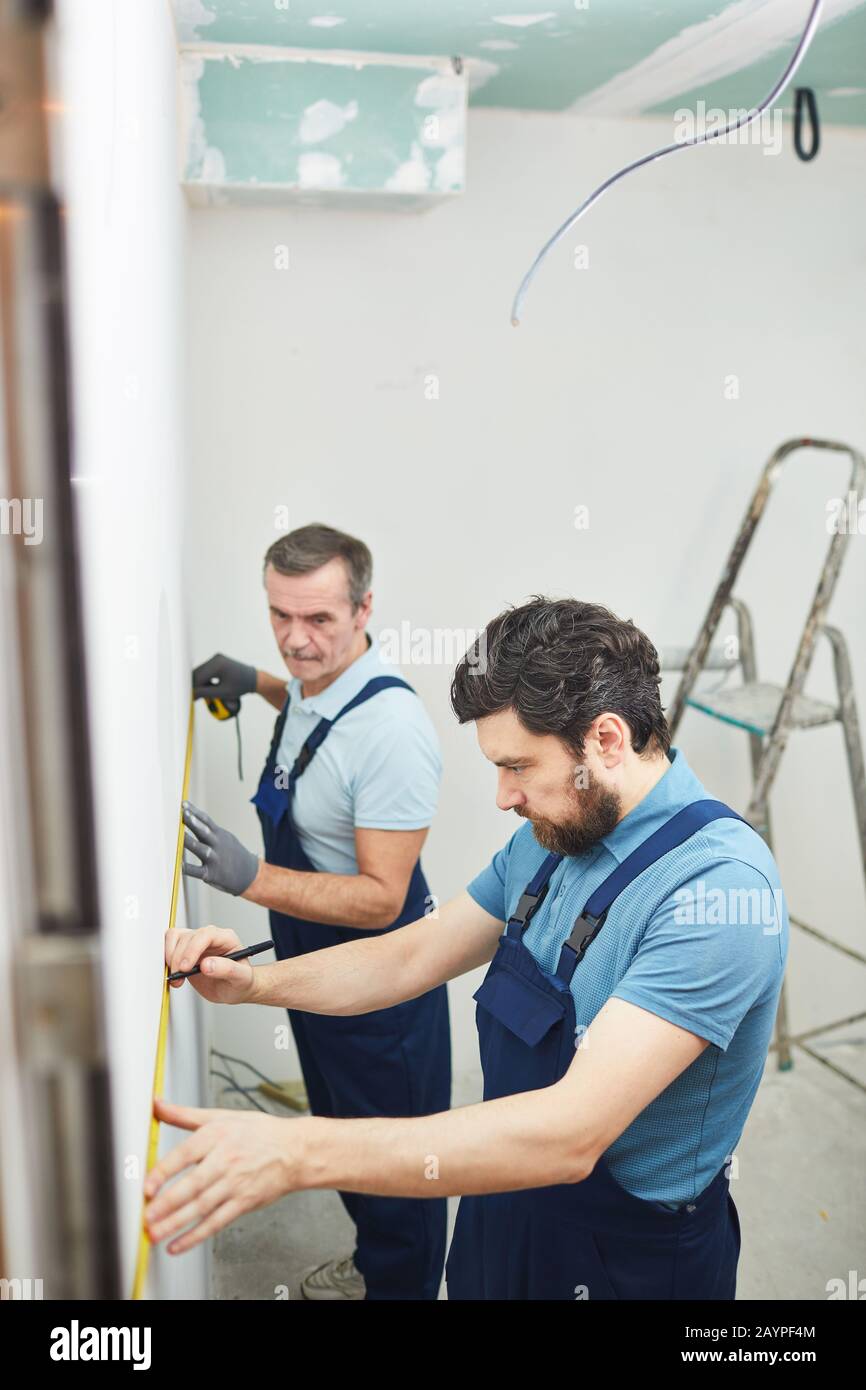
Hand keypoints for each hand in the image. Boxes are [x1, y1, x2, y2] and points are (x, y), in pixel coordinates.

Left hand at [144, 1099, 307, 1253]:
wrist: (295, 1151)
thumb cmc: (258, 1133)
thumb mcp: (222, 1116)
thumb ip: (185, 1115)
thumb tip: (157, 1105)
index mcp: (217, 1136)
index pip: (186, 1154)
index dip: (165, 1171)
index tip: (147, 1185)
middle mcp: (226, 1160)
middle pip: (193, 1185)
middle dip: (168, 1203)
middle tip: (146, 1216)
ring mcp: (236, 1184)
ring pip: (203, 1207)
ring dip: (176, 1223)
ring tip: (154, 1234)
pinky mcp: (244, 1203)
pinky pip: (217, 1222)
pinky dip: (196, 1236)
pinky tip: (178, 1244)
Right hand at [165, 925, 255, 1004]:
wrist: (235, 989)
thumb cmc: (241, 981)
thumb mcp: (241, 978)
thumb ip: (227, 969)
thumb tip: (207, 964)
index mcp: (226, 938)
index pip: (206, 934)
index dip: (193, 949)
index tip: (186, 967)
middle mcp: (209, 937)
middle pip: (187, 937)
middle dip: (179, 958)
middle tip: (179, 977)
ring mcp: (196, 943)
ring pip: (174, 937)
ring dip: (170, 958)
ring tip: (176, 977)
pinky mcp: (185, 951)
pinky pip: (169, 946)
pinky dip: (166, 959)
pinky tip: (173, 974)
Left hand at [182, 801, 259, 895]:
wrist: (248, 873)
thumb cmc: (232, 854)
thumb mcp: (225, 838)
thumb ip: (209, 831)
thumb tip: (192, 818)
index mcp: (220, 835)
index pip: (206, 820)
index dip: (194, 811)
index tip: (183, 804)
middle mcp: (217, 845)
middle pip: (203, 831)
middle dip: (193, 822)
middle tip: (183, 813)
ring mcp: (214, 859)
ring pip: (199, 848)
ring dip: (188, 841)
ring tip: (177, 834)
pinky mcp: (210, 874)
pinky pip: (196, 870)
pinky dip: (187, 868)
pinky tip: (178, 864)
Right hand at [192, 653, 256, 703]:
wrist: (254, 679)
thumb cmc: (242, 685)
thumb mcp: (223, 692)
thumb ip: (205, 693)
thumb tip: (191, 694)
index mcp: (217, 664)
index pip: (198, 677)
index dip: (192, 689)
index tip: (189, 698)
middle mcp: (216, 659)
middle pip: (197, 674)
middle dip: (195, 686)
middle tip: (194, 698)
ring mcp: (216, 659)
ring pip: (200, 672)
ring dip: (199, 683)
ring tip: (203, 694)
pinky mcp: (217, 661)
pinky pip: (205, 671)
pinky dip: (204, 680)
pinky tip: (208, 688)